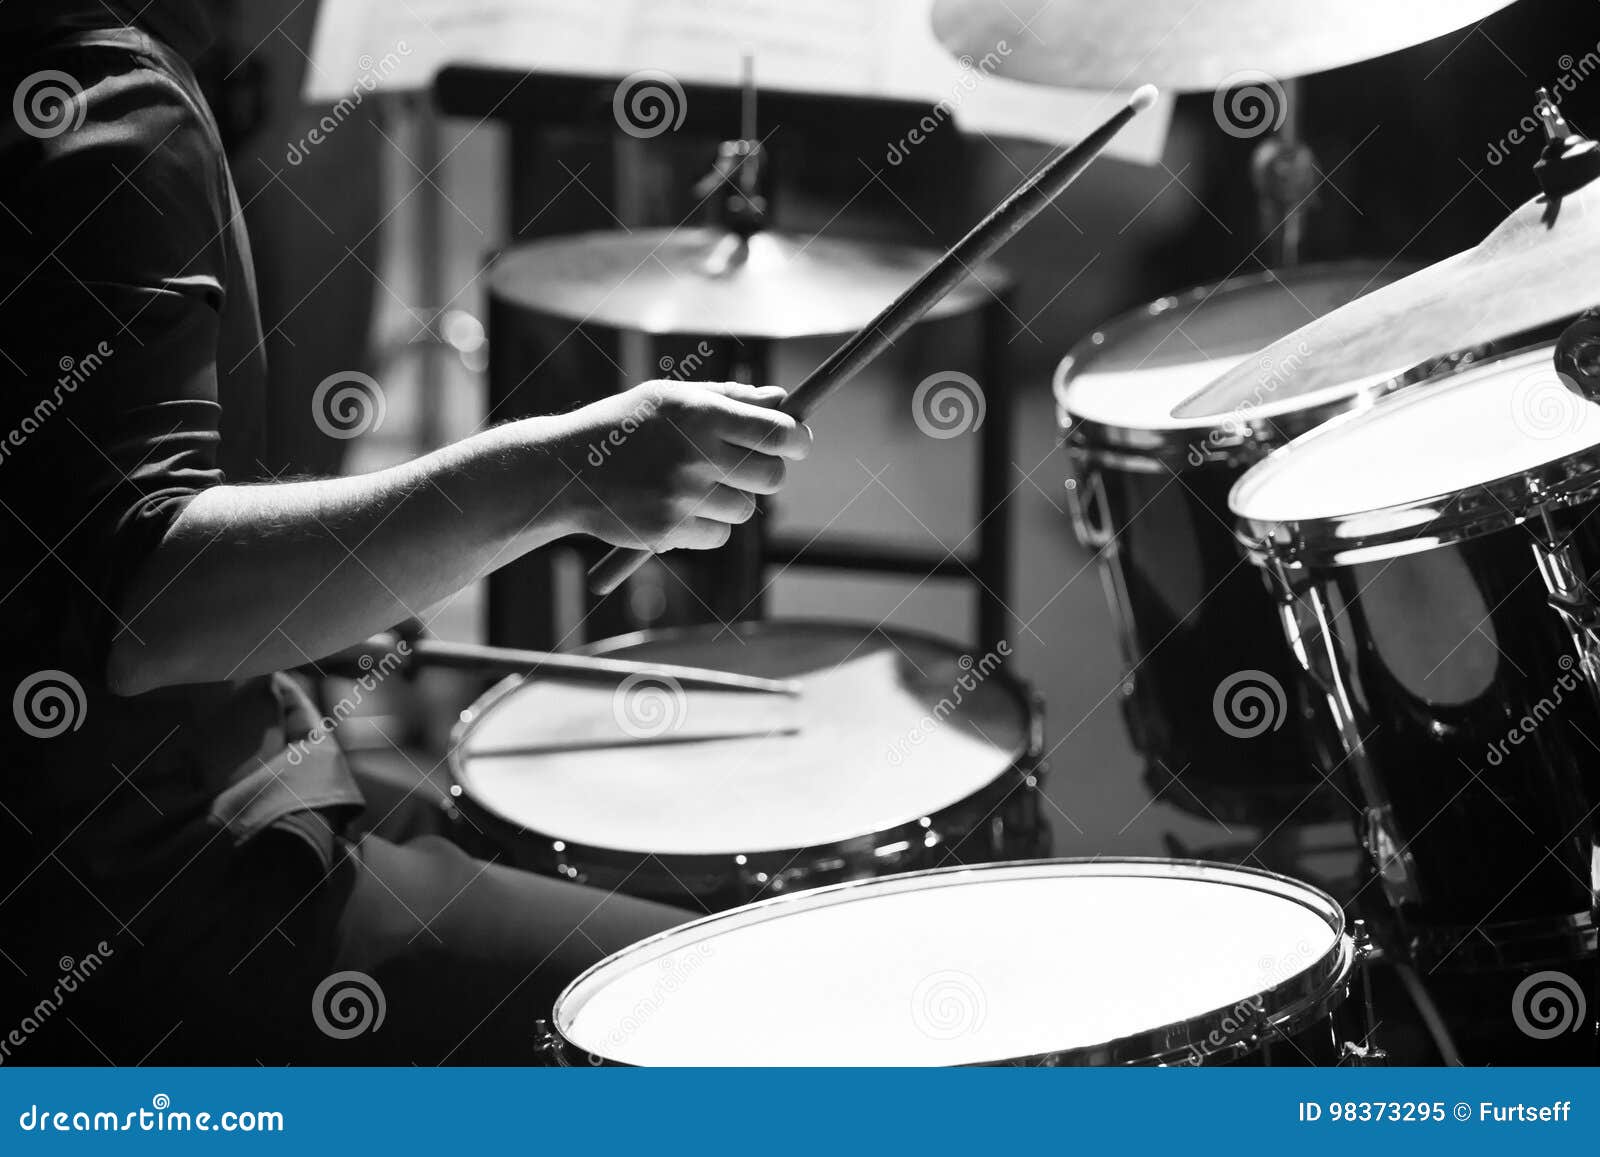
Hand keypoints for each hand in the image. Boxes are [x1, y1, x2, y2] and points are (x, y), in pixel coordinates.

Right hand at [553, 380, 811, 550]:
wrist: (567, 470)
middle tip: (747, 468)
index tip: (796, 444)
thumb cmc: (624, 426)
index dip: (797, 440)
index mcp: (702, 414)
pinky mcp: (671, 529)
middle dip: (768, 473)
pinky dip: (707, 526)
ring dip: (731, 501)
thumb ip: (730, 398)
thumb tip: (782, 399)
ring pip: (745, 509)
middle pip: (772, 476)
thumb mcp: (671, 398)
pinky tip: (677, 508)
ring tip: (695, 486)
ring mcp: (684, 496)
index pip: (779, 432)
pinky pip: (719, 535)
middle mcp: (697, 454)